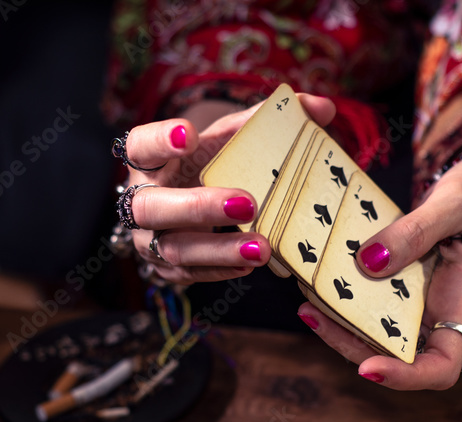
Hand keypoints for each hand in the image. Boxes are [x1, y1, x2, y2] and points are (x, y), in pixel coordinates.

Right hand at [120, 94, 335, 284]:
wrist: (186, 202)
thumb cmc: (209, 164)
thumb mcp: (230, 138)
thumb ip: (267, 121)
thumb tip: (321, 107)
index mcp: (150, 159)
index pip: (140, 145)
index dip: (159, 140)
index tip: (188, 134)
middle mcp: (141, 200)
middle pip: (153, 206)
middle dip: (199, 206)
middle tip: (248, 204)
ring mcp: (149, 239)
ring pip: (174, 248)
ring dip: (219, 249)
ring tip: (262, 247)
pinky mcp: (166, 269)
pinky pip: (190, 275)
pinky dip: (221, 270)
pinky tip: (249, 264)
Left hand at [298, 128, 461, 389]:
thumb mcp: (454, 203)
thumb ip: (415, 233)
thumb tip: (368, 263)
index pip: (442, 367)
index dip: (406, 377)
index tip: (368, 368)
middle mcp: (440, 312)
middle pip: (397, 355)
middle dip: (351, 345)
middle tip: (312, 315)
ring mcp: (419, 301)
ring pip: (377, 331)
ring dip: (340, 324)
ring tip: (306, 301)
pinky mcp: (402, 283)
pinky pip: (371, 299)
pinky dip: (344, 297)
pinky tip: (318, 281)